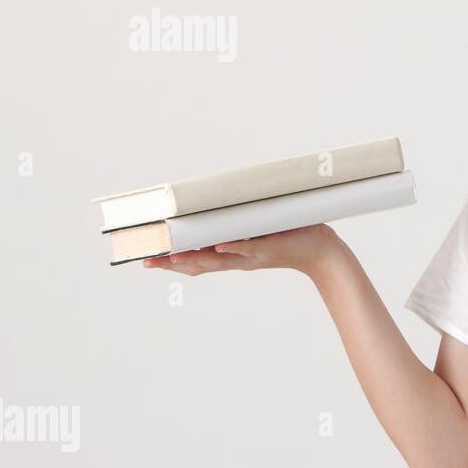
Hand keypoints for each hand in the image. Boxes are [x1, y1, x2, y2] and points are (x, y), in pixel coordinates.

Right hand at [141, 223, 342, 278]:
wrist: (322, 252)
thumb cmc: (291, 237)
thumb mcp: (259, 230)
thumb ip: (240, 222)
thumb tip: (220, 203)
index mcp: (233, 255)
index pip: (197, 260)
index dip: (172, 260)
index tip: (147, 259)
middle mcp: (239, 259)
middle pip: (199, 264)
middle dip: (171, 263)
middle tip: (145, 262)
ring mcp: (253, 254)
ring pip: (218, 259)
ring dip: (194, 258)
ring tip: (170, 258)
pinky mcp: (270, 246)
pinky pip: (248, 247)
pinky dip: (233, 247)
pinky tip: (218, 246)